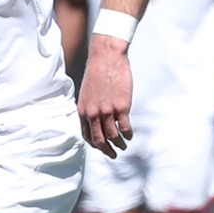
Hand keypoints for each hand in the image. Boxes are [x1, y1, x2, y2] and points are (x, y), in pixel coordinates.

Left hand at [77, 34, 133, 156]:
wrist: (107, 57)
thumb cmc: (97, 72)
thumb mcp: (86, 92)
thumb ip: (89, 107)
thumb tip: (95, 120)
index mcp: (83, 110)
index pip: (86, 134)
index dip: (94, 144)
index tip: (101, 147)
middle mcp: (93, 113)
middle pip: (99, 140)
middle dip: (106, 150)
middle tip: (112, 155)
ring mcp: (107, 111)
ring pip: (113, 136)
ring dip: (119, 144)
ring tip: (123, 146)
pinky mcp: (121, 107)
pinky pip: (125, 128)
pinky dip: (128, 135)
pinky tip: (129, 135)